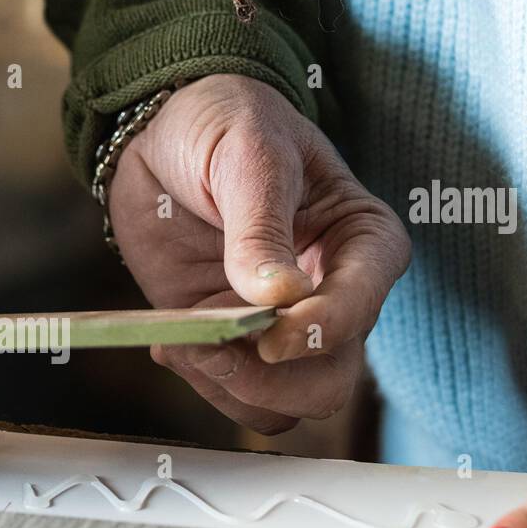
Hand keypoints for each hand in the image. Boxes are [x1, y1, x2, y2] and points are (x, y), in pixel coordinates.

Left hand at [108, 74, 409, 432]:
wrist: (165, 134)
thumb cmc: (225, 123)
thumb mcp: (248, 153)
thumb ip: (260, 225)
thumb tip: (276, 297)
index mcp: (361, 242)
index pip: (361, 306)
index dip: (320, 331)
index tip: (272, 333)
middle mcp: (333, 297)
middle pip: (329, 380)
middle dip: (271, 380)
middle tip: (211, 349)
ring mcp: (280, 328)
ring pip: (282, 404)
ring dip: (230, 389)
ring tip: (179, 343)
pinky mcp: (232, 344)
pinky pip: (233, 396)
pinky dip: (204, 386)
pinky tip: (171, 344)